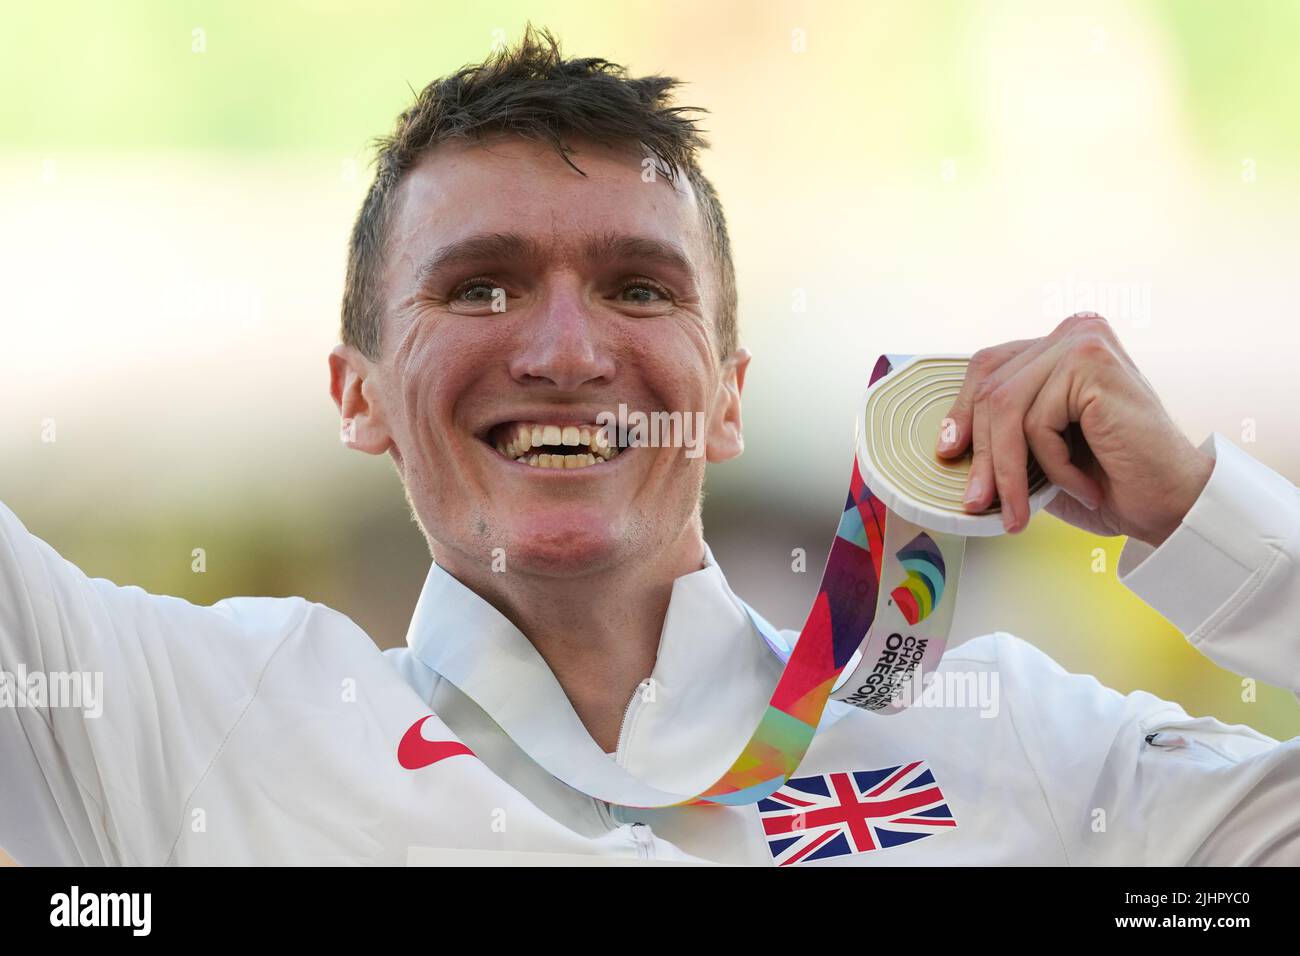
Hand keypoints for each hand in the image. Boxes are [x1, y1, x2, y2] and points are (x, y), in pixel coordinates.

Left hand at [935, 313, 1214, 546]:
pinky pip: (1037, 422)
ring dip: (1008, 470)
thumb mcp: (1039, 452)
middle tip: (978, 502)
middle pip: (992, 387)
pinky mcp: (1092, 364)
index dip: (962, 411)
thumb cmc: (1109, 481)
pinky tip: (1083, 486)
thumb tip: (946, 443)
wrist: (1172, 505)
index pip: (989, 367)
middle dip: (982, 452)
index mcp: (1060, 346)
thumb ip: (1002, 433)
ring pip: (1006, 408)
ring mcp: (1083, 342)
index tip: (948, 451)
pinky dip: (1052, 466)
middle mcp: (1073, 332)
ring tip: (1020, 510)